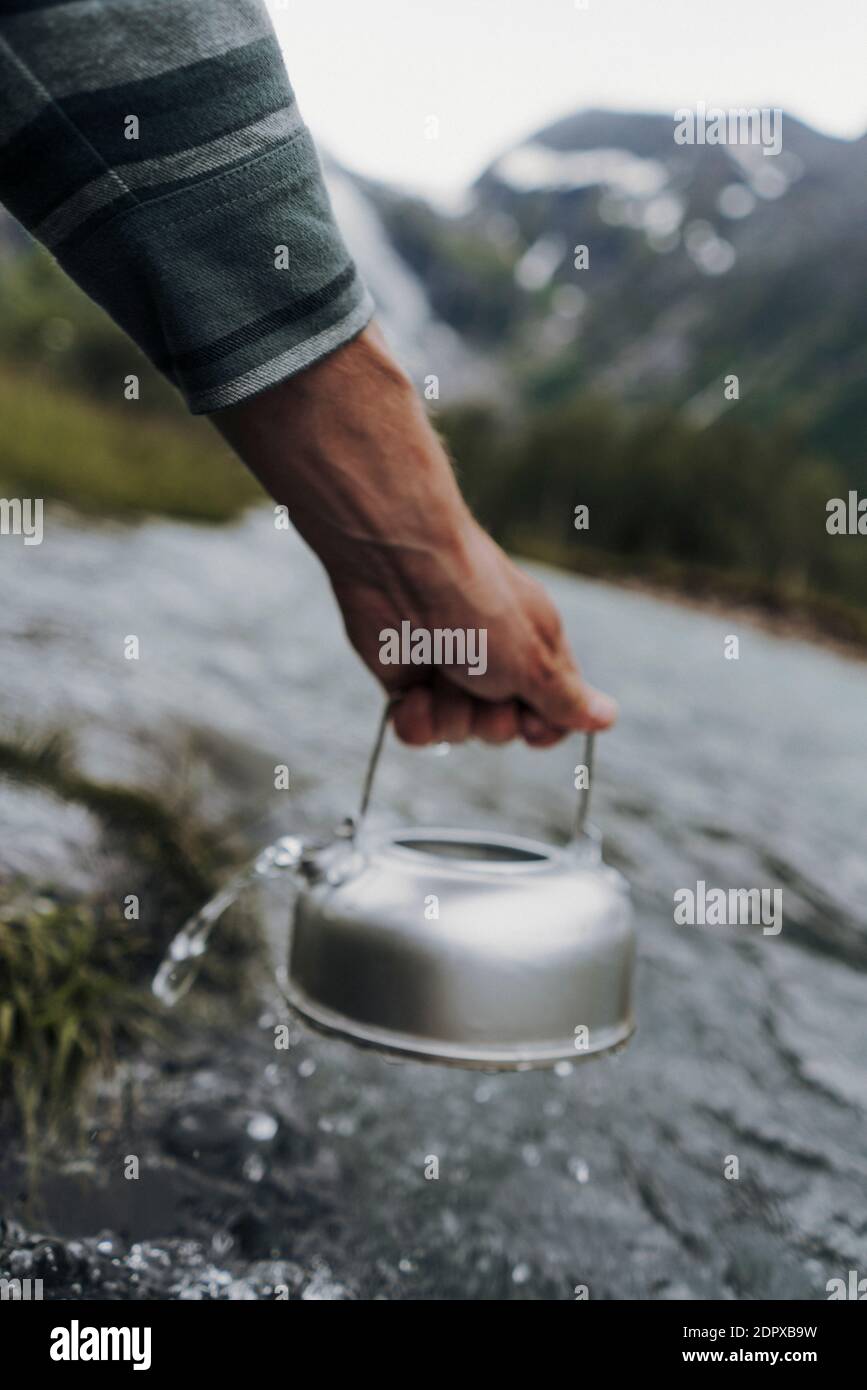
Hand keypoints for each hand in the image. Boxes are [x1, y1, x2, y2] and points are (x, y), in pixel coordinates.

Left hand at [215, 324, 616, 746]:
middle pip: (502, 731)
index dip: (543, 731)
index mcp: (537, 653)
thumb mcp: (536, 660)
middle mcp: (494, 664)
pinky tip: (414, 694)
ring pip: (458, 733)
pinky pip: (416, 730)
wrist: (402, 568)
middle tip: (481, 684)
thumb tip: (608, 717)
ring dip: (450, 712)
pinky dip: (415, 719)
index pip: (553, 715)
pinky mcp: (406, 679)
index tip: (531, 728)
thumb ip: (566, 698)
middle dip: (491, 721)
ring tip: (441, 669)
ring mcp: (448, 672)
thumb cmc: (479, 605)